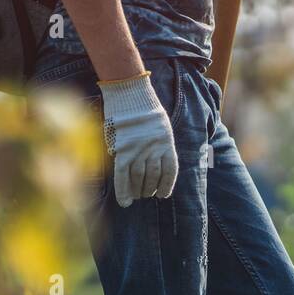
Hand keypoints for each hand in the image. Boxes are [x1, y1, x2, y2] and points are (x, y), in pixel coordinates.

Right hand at [98, 73, 178, 204]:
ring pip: (139, 178)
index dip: (166, 185)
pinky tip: (125, 202)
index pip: (170, 171)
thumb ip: (160, 142)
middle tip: (145, 195)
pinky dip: (123, 190)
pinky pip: (123, 174)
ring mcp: (138, 150)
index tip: (162, 195)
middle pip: (153, 177)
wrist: (130, 92)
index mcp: (166, 143)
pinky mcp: (122, 149)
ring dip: (138, 190)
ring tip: (136, 196)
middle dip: (149, 189)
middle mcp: (154, 149)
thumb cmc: (144, 106)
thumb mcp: (161, 124)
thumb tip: (158, 160)